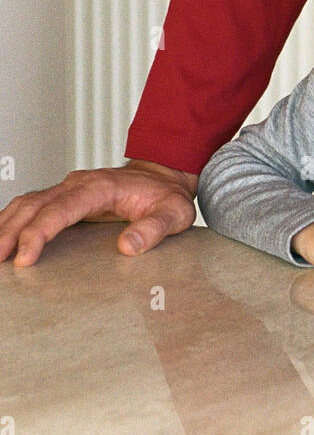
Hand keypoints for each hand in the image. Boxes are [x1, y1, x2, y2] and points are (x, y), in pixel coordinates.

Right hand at [0, 160, 198, 265]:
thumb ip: (155, 229)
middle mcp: (78, 184)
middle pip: (34, 205)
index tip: (24, 257)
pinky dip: (12, 221)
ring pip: (26, 204)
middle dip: (10, 232)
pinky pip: (31, 207)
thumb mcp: (174, 213)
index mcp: (101, 187)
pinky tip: (2, 238)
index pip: (61, 209)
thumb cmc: (166, 197)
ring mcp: (68, 189)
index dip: (39, 233)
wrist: (163, 178)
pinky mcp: (63, 197)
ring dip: (5, 226)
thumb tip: (128, 247)